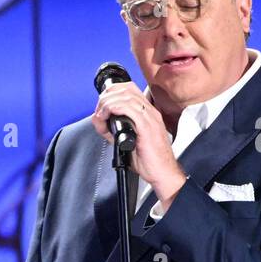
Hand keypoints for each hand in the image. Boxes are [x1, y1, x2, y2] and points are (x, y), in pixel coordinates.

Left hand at [93, 81, 184, 196]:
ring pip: (126, 97)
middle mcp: (150, 112)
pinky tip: (106, 116)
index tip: (101, 105)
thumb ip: (113, 130)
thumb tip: (99, 121)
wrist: (162, 172)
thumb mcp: (125, 140)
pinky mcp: (147, 127)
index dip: (112, 92)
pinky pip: (129, 109)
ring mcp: (150, 118)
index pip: (129, 89)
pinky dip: (114, 108)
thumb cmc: (148, 159)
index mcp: (147, 112)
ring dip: (107, 102)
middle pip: (126, 89)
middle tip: (99, 110)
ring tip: (100, 114)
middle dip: (107, 96)